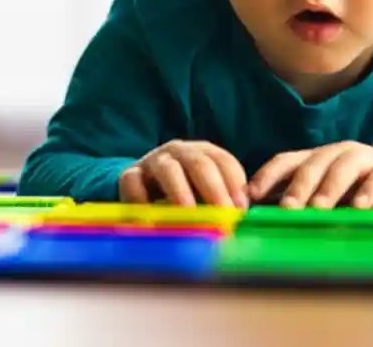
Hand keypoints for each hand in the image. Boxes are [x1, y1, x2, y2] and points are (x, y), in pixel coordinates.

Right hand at [118, 140, 248, 207]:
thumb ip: (225, 202)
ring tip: (189, 214)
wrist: (144, 184)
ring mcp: (153, 161)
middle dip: (214, 190)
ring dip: (180, 193)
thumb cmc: (186, 192)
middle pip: (199, 164)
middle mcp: (179, 151)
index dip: (235, 184)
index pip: (224, 162)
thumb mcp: (207, 192)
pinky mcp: (130, 175)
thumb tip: (242, 218)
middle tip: (222, 214)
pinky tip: (152, 221)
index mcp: (204, 152)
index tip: (240, 209)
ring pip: (168, 170)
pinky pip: (133, 183)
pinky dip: (142, 201)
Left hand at [247, 141, 372, 209]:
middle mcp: (338, 153)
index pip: (287, 161)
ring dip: (329, 187)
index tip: (251, 195)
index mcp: (316, 159)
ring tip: (319, 208)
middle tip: (288, 208)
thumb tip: (263, 222)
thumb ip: (302, 205)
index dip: (268, 176)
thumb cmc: (356, 193)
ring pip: (344, 166)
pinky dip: (368, 191)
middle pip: (314, 164)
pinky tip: (359, 206)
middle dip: (299, 186)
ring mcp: (366, 158)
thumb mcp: (327, 199)